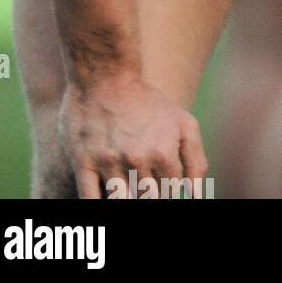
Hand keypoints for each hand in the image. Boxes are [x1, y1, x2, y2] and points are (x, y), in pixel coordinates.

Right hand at [59, 76, 207, 198]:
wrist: (107, 77)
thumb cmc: (148, 103)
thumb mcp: (183, 123)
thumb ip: (196, 160)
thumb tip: (198, 197)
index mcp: (164, 151)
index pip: (171, 192)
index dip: (168, 190)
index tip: (161, 181)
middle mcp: (137, 158)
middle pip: (147, 200)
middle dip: (150, 195)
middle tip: (145, 180)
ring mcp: (108, 162)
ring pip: (121, 202)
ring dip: (128, 199)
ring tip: (130, 185)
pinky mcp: (83, 163)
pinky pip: (90, 200)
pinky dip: (100, 205)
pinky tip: (108, 197)